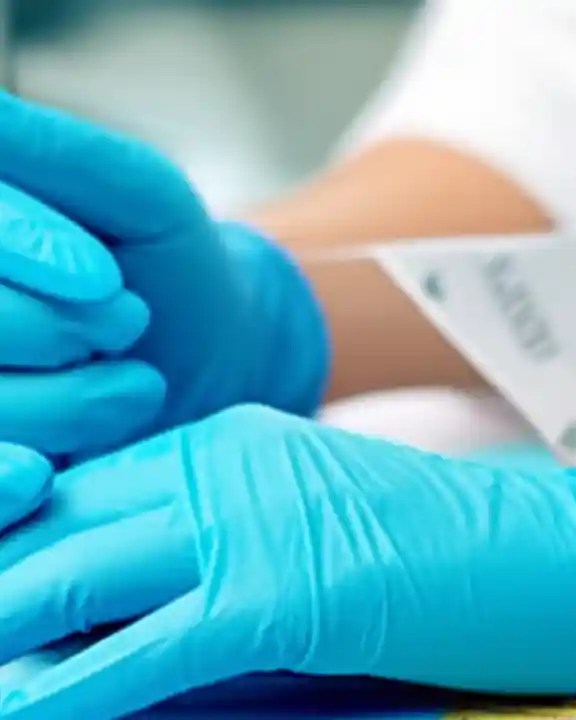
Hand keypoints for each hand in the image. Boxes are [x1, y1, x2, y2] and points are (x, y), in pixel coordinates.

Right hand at [0, 179, 161, 462]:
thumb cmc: (171, 270)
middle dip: (51, 326)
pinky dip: (6, 481)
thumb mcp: (132, 194)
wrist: (213, 369)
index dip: (19, 243)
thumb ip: (47, 153)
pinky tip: (50, 473)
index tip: (103, 278)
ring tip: (136, 383)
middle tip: (128, 324)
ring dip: (67, 399)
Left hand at [0, 405, 575, 717]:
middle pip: (43, 520)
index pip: (65, 488)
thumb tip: (107, 628)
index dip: (8, 539)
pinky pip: (136, 653)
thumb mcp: (318, 539)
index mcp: (226, 444)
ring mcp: (253, 520)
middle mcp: (222, 463)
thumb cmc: (459, 562)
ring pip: (62, 578)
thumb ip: (219, 560)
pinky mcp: (286, 591)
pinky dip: (65, 695)